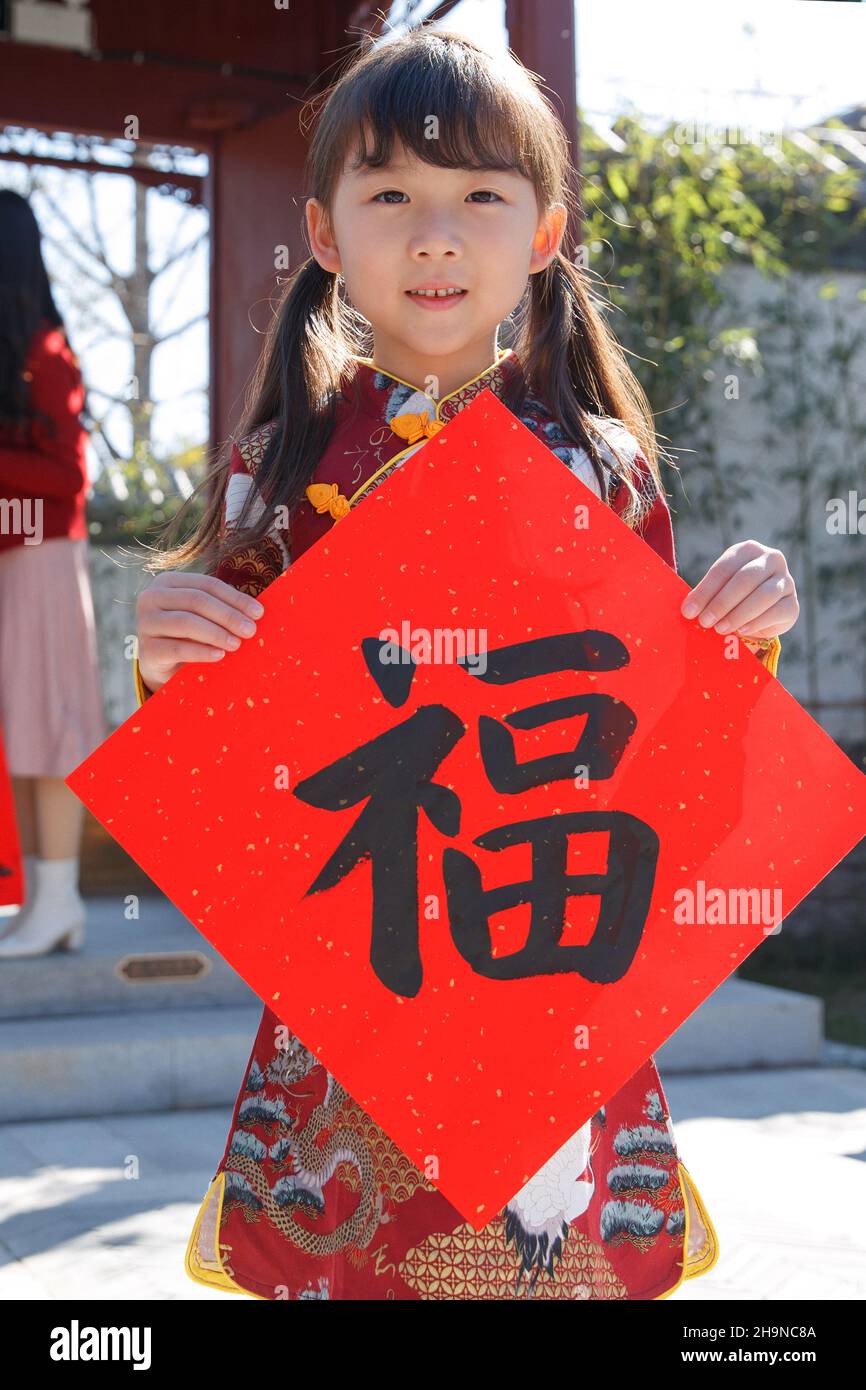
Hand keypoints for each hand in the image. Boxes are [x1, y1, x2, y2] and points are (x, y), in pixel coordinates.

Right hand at [136, 572, 264, 692]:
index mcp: (168, 582)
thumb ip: (222, 608)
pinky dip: (201, 651)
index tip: (259, 613)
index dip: (235, 598)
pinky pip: (178, 648)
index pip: (207, 585)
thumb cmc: (189, 635)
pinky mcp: (147, 649)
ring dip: (216, 633)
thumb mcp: (203, 616)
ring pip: (186, 622)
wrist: (162, 666)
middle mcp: (151, 597)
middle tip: (251, 630)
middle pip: (197, 600)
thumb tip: (258, 611)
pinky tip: (219, 655)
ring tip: (237, 644)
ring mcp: (145, 623)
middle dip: (228, 615)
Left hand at [680, 539, 798, 639]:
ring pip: (764, 595)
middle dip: (722, 602)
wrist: (760, 611)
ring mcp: (785, 581)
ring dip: (738, 614)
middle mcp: (771, 560)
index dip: (705, 590)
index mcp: (747, 550)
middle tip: (705, 621)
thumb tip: (688, 610)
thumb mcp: (718, 589)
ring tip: (720, 629)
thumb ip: (706, 595)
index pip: (724, 568)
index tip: (689, 610)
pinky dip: (757, 622)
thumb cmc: (732, 596)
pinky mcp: (792, 604)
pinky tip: (741, 630)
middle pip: (746, 579)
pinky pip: (777, 612)